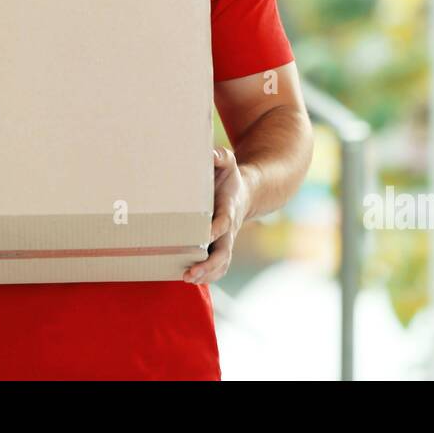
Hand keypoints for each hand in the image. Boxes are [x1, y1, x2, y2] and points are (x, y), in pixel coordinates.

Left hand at [183, 146, 250, 284]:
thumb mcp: (227, 162)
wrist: (246, 194)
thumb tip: (210, 153)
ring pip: (221, 264)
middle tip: (191, 272)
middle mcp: (229, 229)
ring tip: (187, 279)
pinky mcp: (220, 247)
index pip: (224, 222)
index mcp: (229, 209)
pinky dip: (207, 275)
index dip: (216, 230)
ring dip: (207, 274)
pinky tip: (189, 278)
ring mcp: (226, 241)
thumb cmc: (229, 178)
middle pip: (223, 252)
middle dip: (209, 264)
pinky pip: (218, 266)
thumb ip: (221, 156)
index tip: (205, 235)